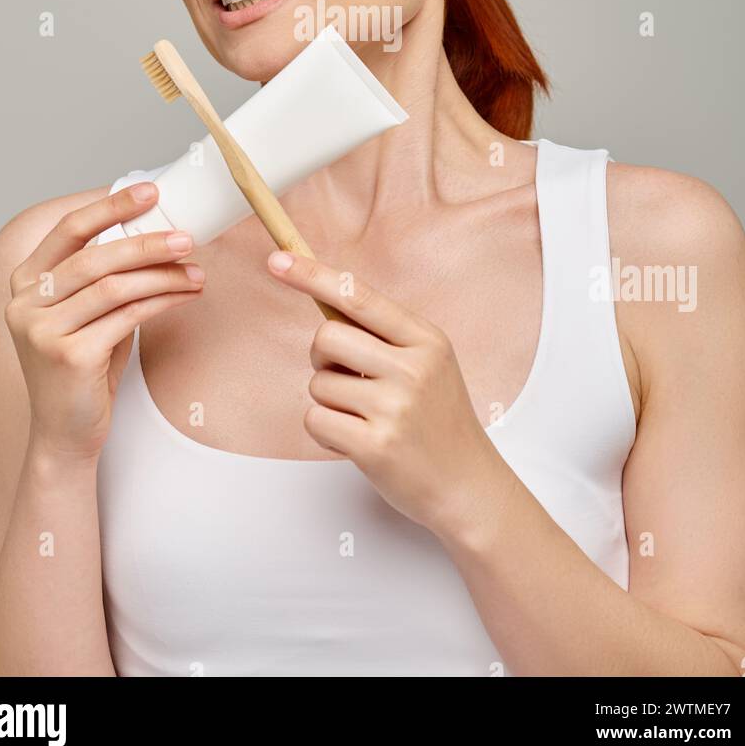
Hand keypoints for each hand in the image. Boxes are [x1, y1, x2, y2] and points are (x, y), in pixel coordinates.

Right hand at [5, 183, 205, 462]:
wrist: (66, 433)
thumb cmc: (85, 366)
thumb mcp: (87, 312)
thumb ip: (103, 275)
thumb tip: (155, 230)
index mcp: (26, 282)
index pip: (68, 230)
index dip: (110, 207)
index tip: (150, 192)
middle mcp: (25, 303)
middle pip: (95, 257)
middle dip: (147, 243)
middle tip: (187, 238)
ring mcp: (41, 331)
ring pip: (114, 286)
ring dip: (162, 275)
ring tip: (196, 272)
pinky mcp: (68, 357)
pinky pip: (126, 317)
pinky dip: (161, 302)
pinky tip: (185, 295)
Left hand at [266, 249, 502, 539]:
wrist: (467, 485)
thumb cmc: (439, 421)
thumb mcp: (429, 363)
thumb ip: (384, 335)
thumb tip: (326, 299)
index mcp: (426, 339)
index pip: (357, 295)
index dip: (312, 275)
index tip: (277, 260)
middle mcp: (413, 368)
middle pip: (326, 337)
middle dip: (322, 358)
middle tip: (346, 378)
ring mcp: (395, 408)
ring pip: (318, 383)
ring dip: (329, 401)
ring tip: (364, 417)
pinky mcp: (375, 446)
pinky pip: (316, 420)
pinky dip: (325, 430)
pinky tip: (356, 440)